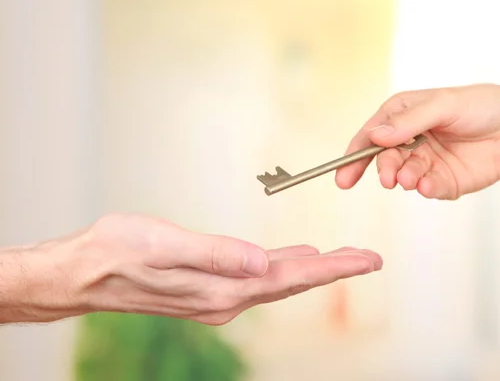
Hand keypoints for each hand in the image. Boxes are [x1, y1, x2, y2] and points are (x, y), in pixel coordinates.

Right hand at [5, 213, 381, 324]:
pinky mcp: (207, 286)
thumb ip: (217, 254)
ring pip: (277, 279)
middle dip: (334, 269)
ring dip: (312, 268)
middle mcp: (225, 298)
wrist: (84, 273)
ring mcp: (216, 295)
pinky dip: (283, 266)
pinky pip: (257, 277)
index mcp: (221, 289)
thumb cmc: (118, 252)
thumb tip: (262, 262)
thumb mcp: (165, 245)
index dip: (332, 268)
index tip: (367, 260)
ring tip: (342, 258)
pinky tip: (293, 257)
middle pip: (292, 281)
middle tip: (370, 258)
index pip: (290, 277)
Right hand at [335, 83, 499, 198]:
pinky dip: (424, 188)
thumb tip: (376, 135)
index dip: (354, 154)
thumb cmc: (483, 106)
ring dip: (403, 178)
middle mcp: (410, 139)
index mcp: (403, 115)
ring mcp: (426, 162)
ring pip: (403, 174)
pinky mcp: (443, 181)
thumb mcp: (444, 104)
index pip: (371, 134)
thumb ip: (410, 121)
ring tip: (410, 179)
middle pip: (384, 158)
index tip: (343, 175)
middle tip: (387, 177)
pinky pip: (426, 188)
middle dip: (383, 169)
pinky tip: (426, 185)